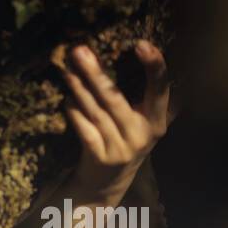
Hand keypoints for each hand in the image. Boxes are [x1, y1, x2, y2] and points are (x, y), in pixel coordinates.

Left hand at [60, 40, 173, 196]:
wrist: (107, 183)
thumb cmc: (126, 139)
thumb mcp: (146, 121)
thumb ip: (152, 95)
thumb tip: (149, 50)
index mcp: (157, 121)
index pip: (161, 89)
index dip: (155, 66)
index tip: (142, 44)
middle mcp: (141, 134)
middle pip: (115, 98)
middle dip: (96, 73)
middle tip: (80, 50)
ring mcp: (120, 147)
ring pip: (96, 111)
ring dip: (79, 88)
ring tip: (67, 68)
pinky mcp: (99, 156)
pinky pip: (84, 128)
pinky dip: (74, 112)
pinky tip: (67, 99)